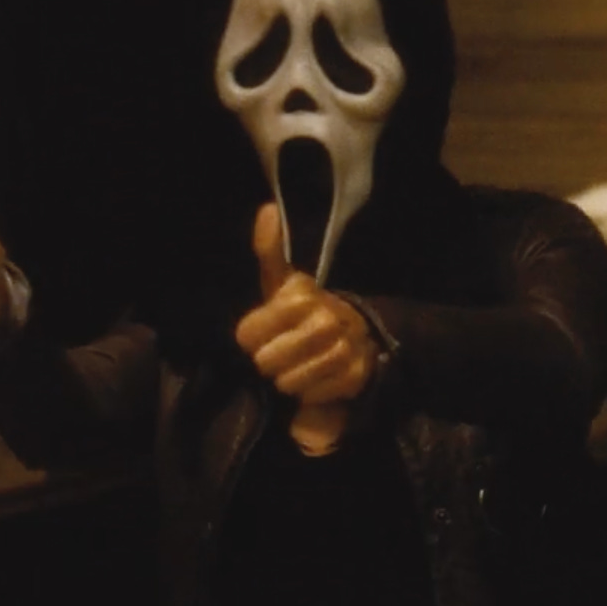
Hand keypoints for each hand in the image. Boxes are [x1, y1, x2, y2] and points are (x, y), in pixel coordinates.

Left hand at [236, 205, 376, 453]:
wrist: (357, 334)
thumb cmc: (305, 310)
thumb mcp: (284, 282)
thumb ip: (270, 250)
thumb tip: (266, 209)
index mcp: (302, 296)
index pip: (249, 333)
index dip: (250, 337)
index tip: (258, 333)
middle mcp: (325, 320)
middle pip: (266, 361)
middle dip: (268, 360)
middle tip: (279, 351)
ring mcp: (342, 350)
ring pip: (288, 382)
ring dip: (286, 378)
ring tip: (296, 365)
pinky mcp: (353, 377)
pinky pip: (310, 396)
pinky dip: (307, 392)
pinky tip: (314, 377)